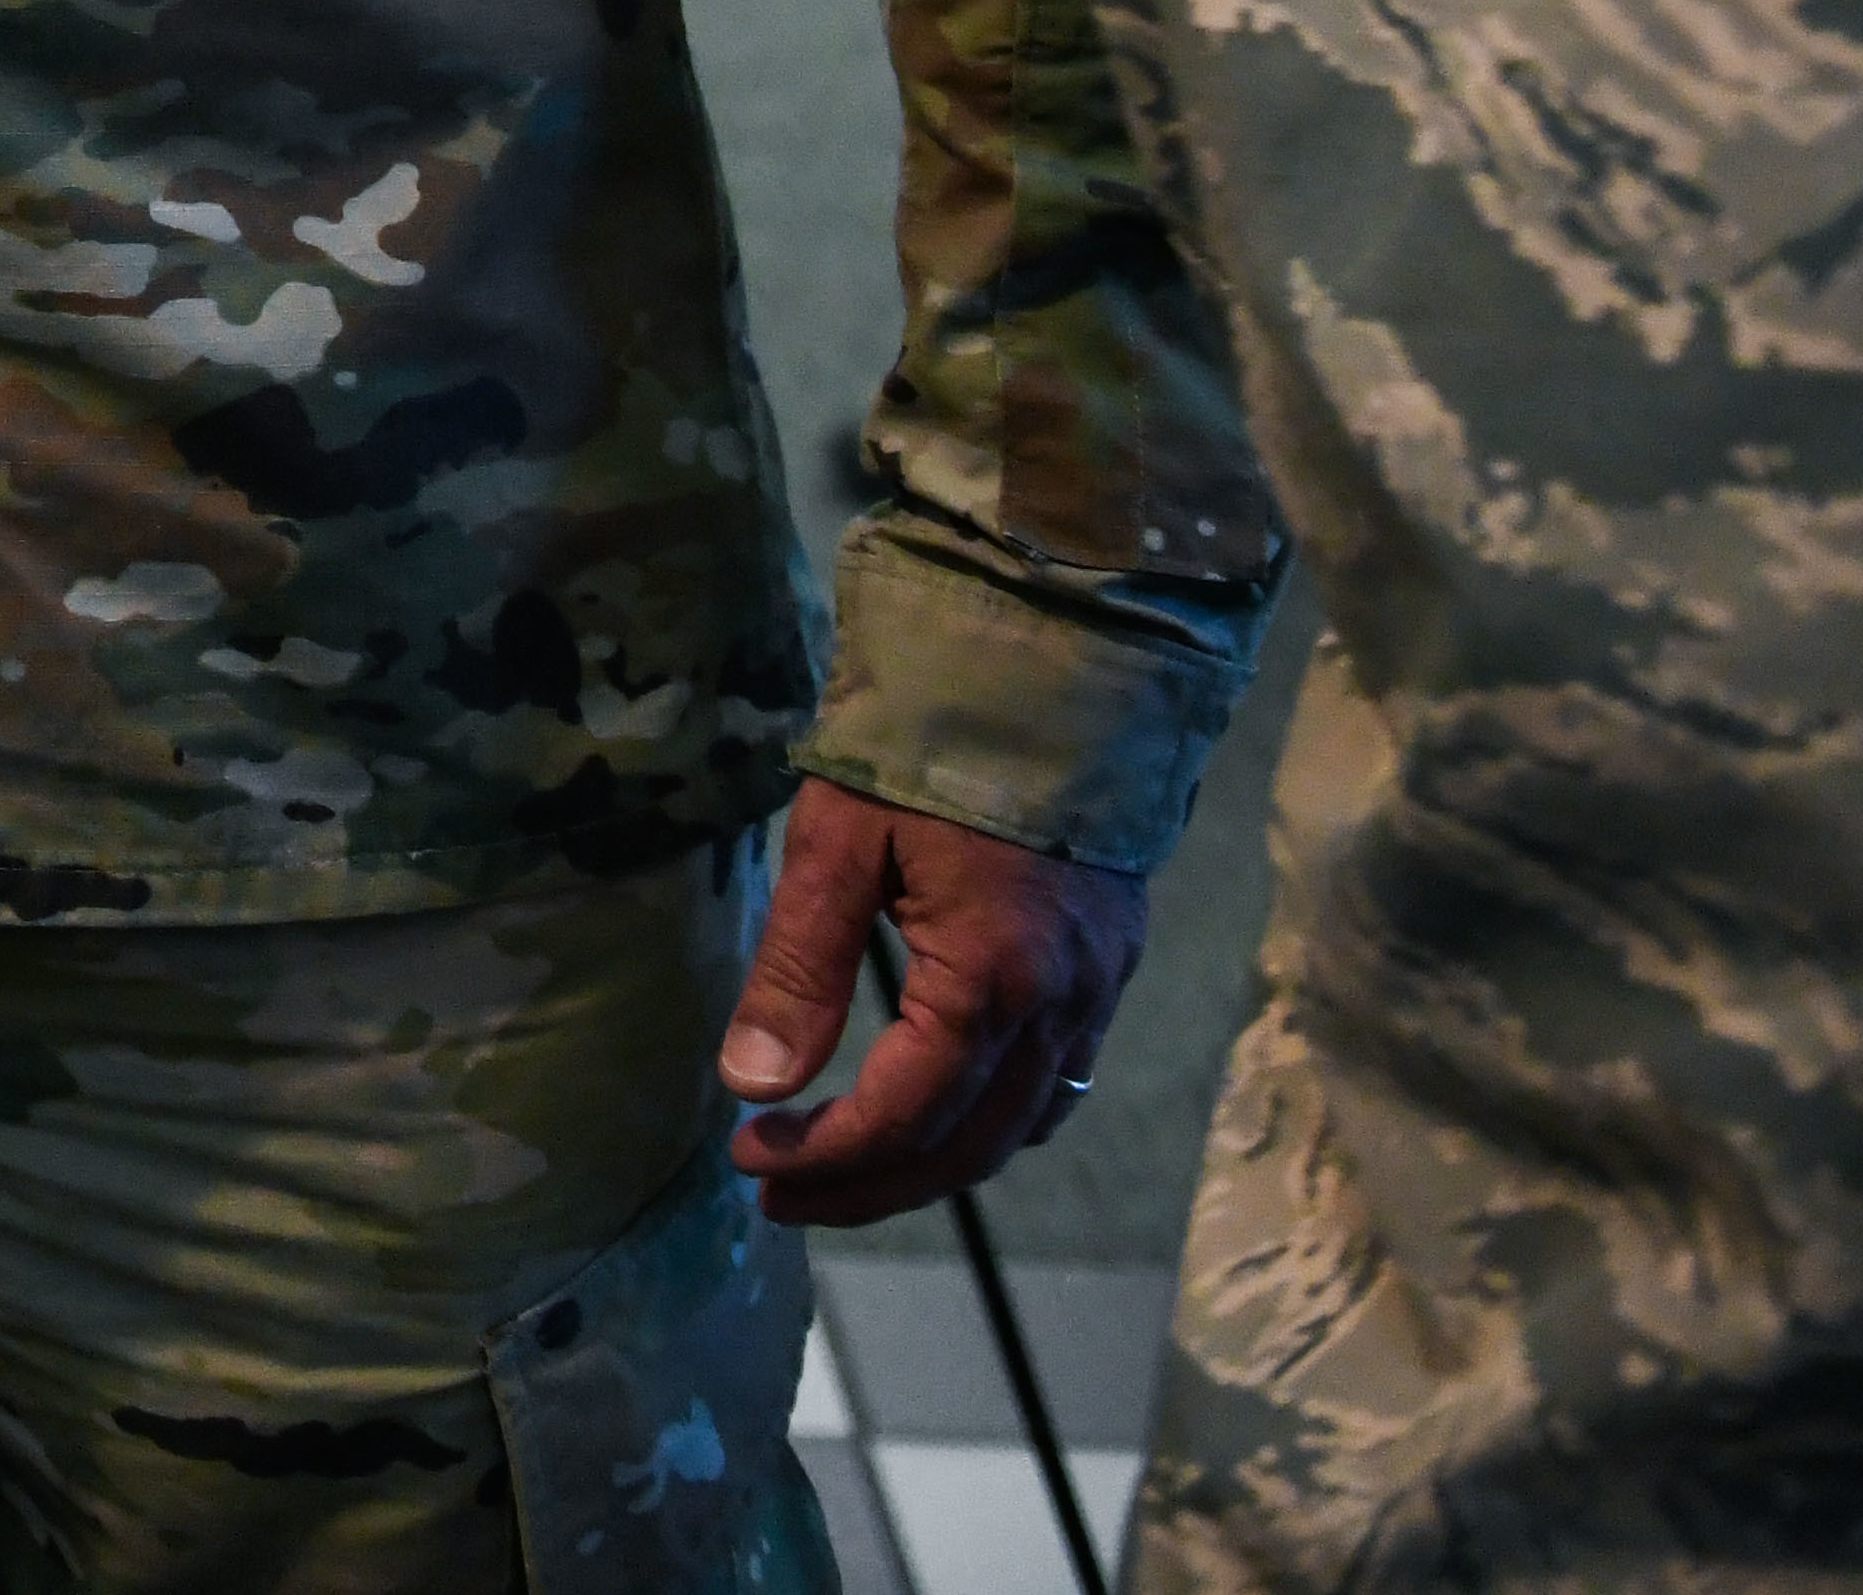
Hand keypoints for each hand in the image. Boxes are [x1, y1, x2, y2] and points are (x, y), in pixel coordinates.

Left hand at [719, 777, 1147, 1228]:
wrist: (1057, 661)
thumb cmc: (932, 741)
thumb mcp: (839, 840)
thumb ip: (799, 970)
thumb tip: (751, 1087)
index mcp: (992, 978)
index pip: (904, 1117)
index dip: (826, 1157)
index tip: (750, 1161)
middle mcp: (1062, 1005)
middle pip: (968, 1148)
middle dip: (871, 1187)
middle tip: (780, 1199)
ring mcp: (1100, 992)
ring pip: (1022, 1129)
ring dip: (933, 1167)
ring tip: (845, 1175)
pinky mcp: (1112, 969)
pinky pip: (1059, 1086)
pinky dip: (994, 1122)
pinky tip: (937, 1117)